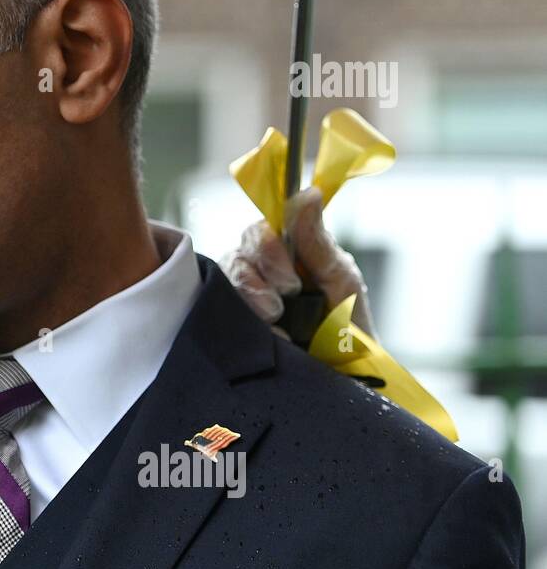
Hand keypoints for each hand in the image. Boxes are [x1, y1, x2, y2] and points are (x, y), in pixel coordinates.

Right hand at [219, 186, 375, 340]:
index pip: (262, 228)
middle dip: (263, 272)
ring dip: (253, 295)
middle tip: (289, 296)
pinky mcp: (233, 317)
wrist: (343, 375)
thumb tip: (307, 193)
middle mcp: (263, 268)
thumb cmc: (348, 328)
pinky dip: (245, 315)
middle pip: (241, 249)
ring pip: (228, 274)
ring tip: (278, 317)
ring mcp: (246, 293)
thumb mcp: (341, 281)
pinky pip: (219, 303)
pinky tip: (271, 332)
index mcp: (291, 251)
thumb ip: (318, 242)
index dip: (268, 243)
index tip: (290, 275)